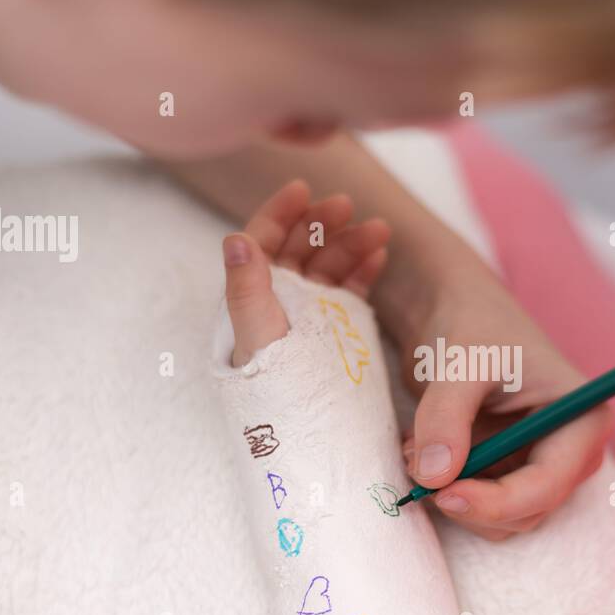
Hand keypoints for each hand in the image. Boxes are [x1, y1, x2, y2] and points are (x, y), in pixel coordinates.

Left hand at [223, 179, 390, 365]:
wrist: (306, 426)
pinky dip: (363, 270)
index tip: (302, 187)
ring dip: (350, 242)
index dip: (279, 212)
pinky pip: (349, 289)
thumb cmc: (275, 383)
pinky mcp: (335, 328)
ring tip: (379, 230)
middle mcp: (279, 299)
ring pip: (328, 264)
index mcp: (252, 294)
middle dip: (321, 222)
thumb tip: (235, 238)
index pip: (262, 242)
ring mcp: (309, 312)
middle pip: (300, 247)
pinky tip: (379, 256)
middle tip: (346, 206)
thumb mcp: (257, 334)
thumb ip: (246, 288)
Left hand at [399, 281, 610, 540]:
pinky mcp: (511, 475)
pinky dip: (448, 492)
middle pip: (527, 512)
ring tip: (414, 451)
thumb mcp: (458, 365)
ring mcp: (542, 467)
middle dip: (470, 501)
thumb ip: (445, 418)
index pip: (548, 485)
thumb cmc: (472, 327)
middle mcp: (572, 452)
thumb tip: (433, 478)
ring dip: (454, 498)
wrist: (454, 315)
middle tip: (416, 467)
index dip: (497, 502)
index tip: (443, 493)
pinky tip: (423, 455)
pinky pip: (482, 508)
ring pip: (503, 520)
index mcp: (582, 420)